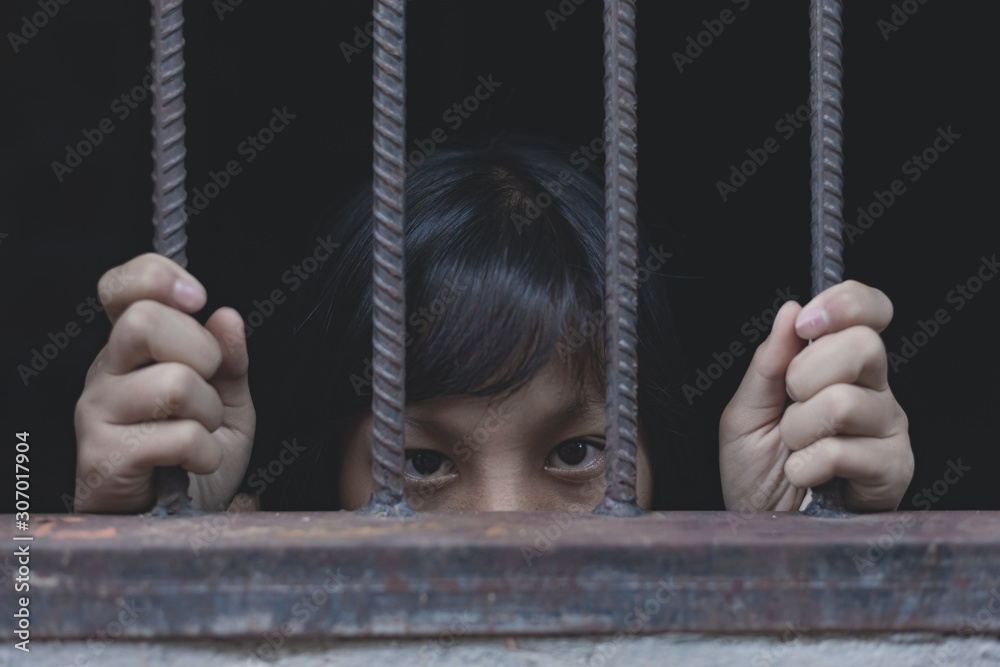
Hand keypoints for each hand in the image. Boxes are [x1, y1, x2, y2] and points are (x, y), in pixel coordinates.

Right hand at [73, 253, 254, 512]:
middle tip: (208, 386)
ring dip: (209, 413)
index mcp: (133, 349)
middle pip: (144, 322)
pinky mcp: (102, 457)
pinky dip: (205, 452)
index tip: (197, 297)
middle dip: (201, 353)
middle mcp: (105, 372)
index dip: (156, 276)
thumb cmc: (196, 456)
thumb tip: (227, 316)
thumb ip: (229, 360)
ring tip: (203, 432)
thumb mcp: (227, 401)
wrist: (178, 522)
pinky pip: (176, 436)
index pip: (120, 286)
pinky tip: (196, 462)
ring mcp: (97, 413)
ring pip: (173, 383)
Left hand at [719, 280, 912, 512]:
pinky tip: (803, 475)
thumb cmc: (755, 473)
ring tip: (793, 449)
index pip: (870, 312)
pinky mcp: (893, 469)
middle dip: (806, 374)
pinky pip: (843, 450)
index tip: (808, 321)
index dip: (846, 303)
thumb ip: (768, 363)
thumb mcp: (745, 412)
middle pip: (864, 346)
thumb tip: (790, 311)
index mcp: (840, 368)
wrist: (761, 529)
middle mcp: (873, 391)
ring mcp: (888, 429)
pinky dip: (806, 464)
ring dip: (799, 429)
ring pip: (846, 401)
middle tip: (790, 405)